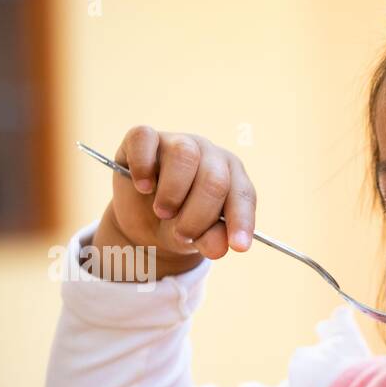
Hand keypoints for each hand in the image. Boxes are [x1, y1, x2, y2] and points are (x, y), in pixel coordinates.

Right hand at [93, 125, 256, 280]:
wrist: (142, 218)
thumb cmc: (179, 223)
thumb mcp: (198, 238)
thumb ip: (212, 240)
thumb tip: (219, 249)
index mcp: (232, 176)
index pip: (243, 194)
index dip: (241, 221)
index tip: (238, 247)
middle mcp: (210, 154)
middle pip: (214, 180)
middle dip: (199, 216)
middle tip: (183, 233)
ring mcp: (178, 141)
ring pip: (185, 155)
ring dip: (172, 193)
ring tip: (162, 212)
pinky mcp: (144, 137)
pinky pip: (145, 139)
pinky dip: (143, 166)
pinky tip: (143, 187)